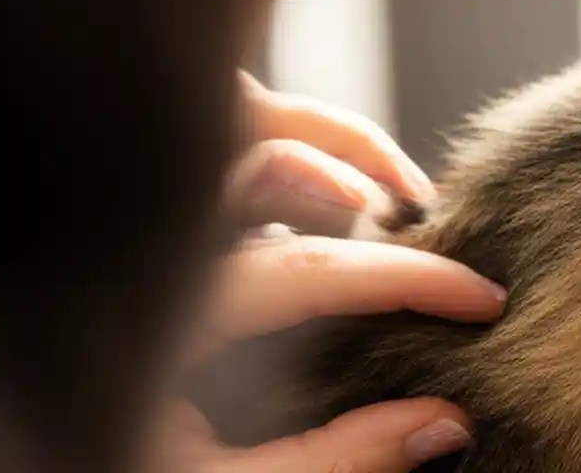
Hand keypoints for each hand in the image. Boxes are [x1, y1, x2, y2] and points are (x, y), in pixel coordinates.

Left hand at [141, 74, 505, 471]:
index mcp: (155, 316)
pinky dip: (279, 167)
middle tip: (424, 204)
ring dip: (315, 145)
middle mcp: (142, 255)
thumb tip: (443, 423)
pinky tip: (324, 207)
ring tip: (381, 186)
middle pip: (259, 153)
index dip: (408, 277)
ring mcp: (140, 241)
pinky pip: (217, 171)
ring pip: (231, 140)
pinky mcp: (144, 249)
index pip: (311, 269)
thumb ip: (333, 460)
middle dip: (356, 161)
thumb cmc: (102, 464)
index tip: (477, 297)